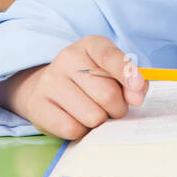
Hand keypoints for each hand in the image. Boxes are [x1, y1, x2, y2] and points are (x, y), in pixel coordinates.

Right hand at [0, 35, 148, 138]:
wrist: (49, 89)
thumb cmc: (91, 82)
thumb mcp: (114, 73)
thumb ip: (133, 81)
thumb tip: (136, 97)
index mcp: (90, 45)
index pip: (109, 56)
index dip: (126, 72)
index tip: (137, 86)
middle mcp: (67, 57)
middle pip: (107, 94)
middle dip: (118, 109)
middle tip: (113, 109)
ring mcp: (50, 81)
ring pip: (92, 116)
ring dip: (100, 122)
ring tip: (93, 112)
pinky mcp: (39, 105)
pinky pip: (72, 129)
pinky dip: (81, 131)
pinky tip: (77, 120)